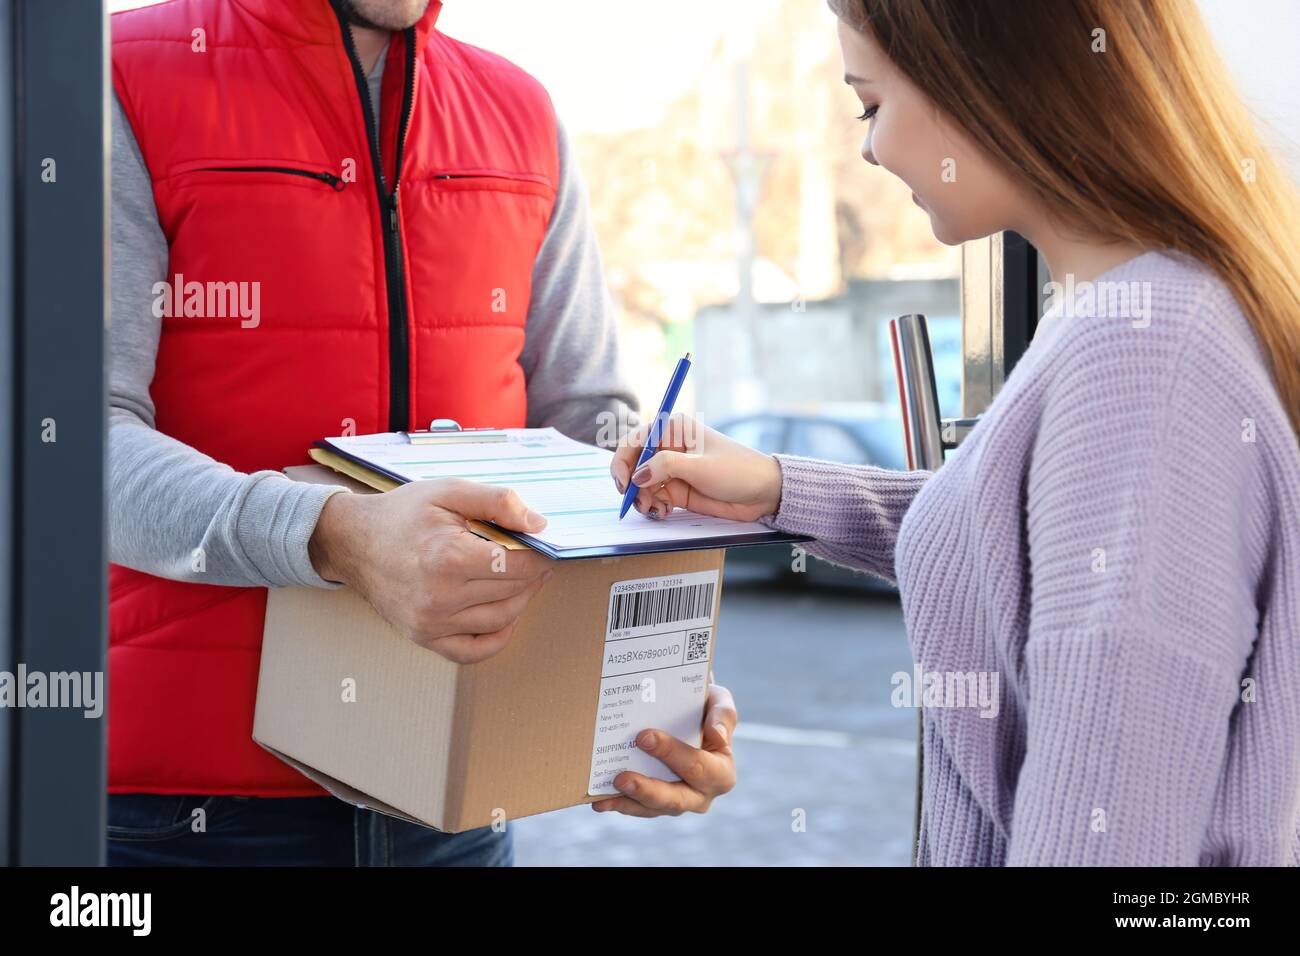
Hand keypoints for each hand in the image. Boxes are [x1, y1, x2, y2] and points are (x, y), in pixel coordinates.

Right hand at [309, 478, 554, 663]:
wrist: (353, 541)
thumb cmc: (402, 514)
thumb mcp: (449, 491)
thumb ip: (497, 502)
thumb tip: (538, 524)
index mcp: (449, 557)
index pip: (517, 565)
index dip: (539, 556)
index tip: (544, 547)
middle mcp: (440, 596)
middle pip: (512, 592)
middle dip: (532, 576)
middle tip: (536, 560)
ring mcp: (431, 622)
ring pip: (500, 621)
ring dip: (520, 601)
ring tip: (522, 580)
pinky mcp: (424, 637)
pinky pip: (473, 651)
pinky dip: (497, 638)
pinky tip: (505, 616)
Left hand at [592, 683, 737, 816]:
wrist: (689, 718)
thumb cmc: (706, 710)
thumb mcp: (720, 702)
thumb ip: (723, 715)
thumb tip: (717, 735)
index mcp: (721, 772)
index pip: (698, 766)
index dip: (672, 753)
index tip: (644, 736)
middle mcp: (702, 794)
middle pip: (676, 800)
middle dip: (647, 790)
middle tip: (621, 778)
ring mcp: (678, 802)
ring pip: (653, 809)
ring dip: (628, 803)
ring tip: (603, 797)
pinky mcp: (657, 805)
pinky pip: (638, 809)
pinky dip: (618, 805)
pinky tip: (599, 801)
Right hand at [610, 413, 782, 521]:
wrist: (764, 492)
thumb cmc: (738, 470)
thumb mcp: (700, 467)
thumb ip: (665, 467)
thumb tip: (637, 475)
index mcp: (674, 429)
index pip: (636, 440)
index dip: (623, 461)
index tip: (624, 483)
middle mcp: (669, 447)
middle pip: (635, 464)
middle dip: (632, 485)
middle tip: (639, 503)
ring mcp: (672, 470)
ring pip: (642, 484)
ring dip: (643, 499)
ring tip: (655, 510)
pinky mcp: (677, 489)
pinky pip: (654, 497)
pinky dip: (653, 506)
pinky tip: (664, 512)